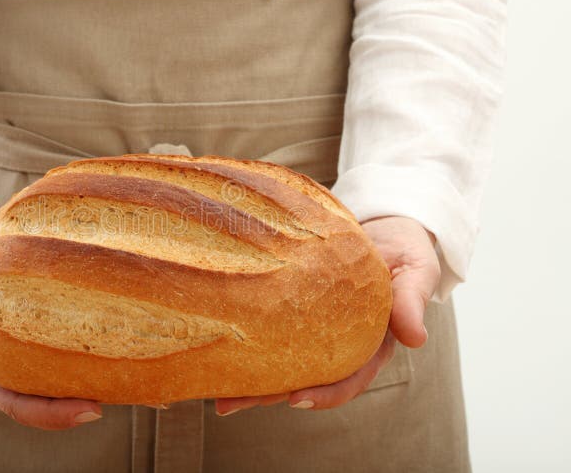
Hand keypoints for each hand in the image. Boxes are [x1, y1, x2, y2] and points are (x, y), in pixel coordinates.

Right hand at [0, 254, 102, 429]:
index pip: (18, 402)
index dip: (51, 413)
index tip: (87, 412)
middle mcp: (8, 365)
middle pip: (46, 395)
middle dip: (77, 404)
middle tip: (110, 401)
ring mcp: (24, 347)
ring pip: (58, 371)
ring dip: (88, 376)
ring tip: (123, 374)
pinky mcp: (37, 324)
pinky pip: (62, 339)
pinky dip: (85, 343)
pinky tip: (112, 338)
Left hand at [214, 215, 439, 414]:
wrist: (386, 226)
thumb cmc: (406, 250)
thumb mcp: (416, 271)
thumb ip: (412, 300)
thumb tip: (416, 339)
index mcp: (371, 344)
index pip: (348, 379)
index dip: (323, 393)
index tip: (295, 399)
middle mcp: (340, 343)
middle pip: (303, 377)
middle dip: (268, 394)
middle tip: (229, 404)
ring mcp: (317, 329)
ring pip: (282, 359)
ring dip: (250, 376)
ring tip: (214, 389)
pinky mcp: (298, 309)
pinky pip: (273, 328)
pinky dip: (249, 338)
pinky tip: (220, 345)